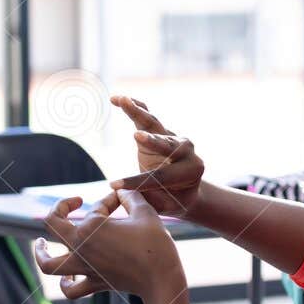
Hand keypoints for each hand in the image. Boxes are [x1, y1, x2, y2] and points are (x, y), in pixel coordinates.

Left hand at [33, 188, 185, 303]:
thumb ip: (131, 197)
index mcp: (91, 227)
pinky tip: (67, 278)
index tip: (124, 200)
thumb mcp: (145, 212)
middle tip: (71, 204)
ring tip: (41, 245)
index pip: (96, 207)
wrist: (161, 279)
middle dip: (59, 210)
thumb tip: (121, 191)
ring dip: (41, 254)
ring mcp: (84, 268)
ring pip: (49, 264)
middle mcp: (81, 247)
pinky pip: (71, 290)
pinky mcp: (94, 284)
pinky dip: (65, 284)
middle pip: (53, 225)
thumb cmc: (155, 244)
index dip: (111, 200)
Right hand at [107, 95, 205, 216]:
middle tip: (137, 137)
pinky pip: (147, 117)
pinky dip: (134, 107)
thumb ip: (147, 198)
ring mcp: (174, 137)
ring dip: (138, 114)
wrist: (184, 189)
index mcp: (190, 171)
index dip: (136, 181)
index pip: (161, 176)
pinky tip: (118, 98)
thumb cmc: (171, 200)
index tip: (113, 185)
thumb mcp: (164, 205)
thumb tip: (123, 193)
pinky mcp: (160, 130)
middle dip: (150, 142)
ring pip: (154, 125)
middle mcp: (186, 150)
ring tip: (124, 102)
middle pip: (165, 146)